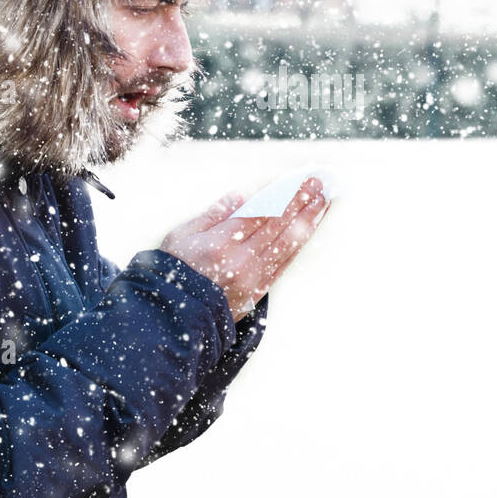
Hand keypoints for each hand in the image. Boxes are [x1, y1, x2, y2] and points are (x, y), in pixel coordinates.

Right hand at [159, 178, 329, 322]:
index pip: (259, 214)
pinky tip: (309, 229)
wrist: (176, 316)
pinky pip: (284, 263)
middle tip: (318, 183)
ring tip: (322, 201)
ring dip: (307, 220)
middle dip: (300, 201)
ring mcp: (252, 278)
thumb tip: (241, 196)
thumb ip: (213, 214)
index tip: (297, 180)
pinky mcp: (258, 290)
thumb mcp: (181, 236)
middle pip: (278, 226)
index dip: (282, 195)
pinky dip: (299, 244)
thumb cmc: (175, 270)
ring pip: (287, 244)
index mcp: (219, 245)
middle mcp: (240, 262)